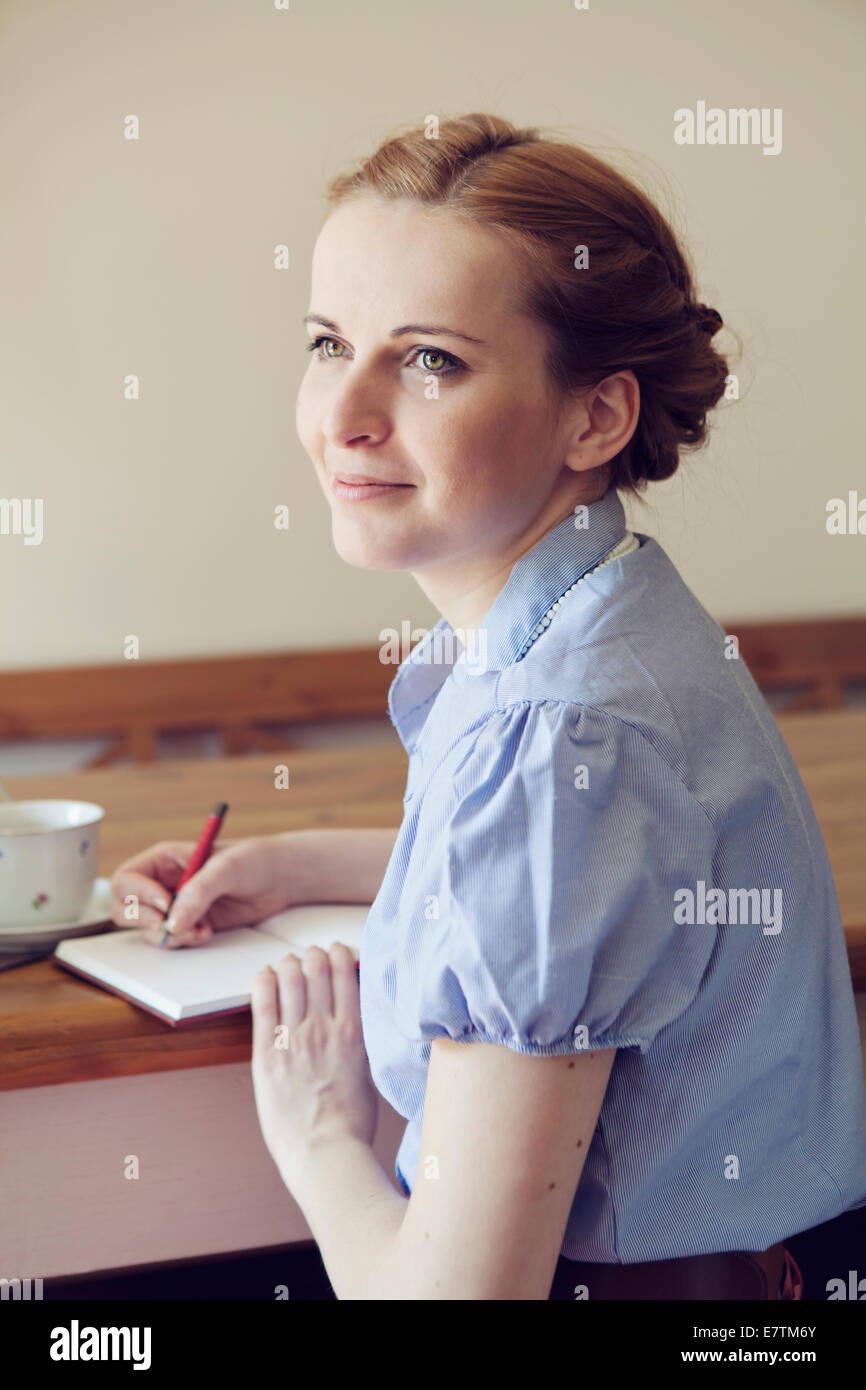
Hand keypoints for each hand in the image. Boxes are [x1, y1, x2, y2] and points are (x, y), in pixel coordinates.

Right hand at [108, 836, 295, 947]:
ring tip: (199, 929)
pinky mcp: (189, 924)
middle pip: (125, 907)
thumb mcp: (227, 868)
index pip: (126, 880)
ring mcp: (174, 906)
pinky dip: (182, 942)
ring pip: (145, 929)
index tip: (165, 903)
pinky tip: (206, 932)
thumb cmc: (254, 859)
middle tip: (171, 925)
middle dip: (145, 921)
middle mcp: (162, 883)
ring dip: (167, 936)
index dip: (138, 895)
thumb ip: (198, 892)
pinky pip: (169, 940)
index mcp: (163, 859)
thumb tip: (172, 922)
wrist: (281, 878)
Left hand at [250, 944, 378, 1183]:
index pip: (345, 974)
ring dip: (288, 964)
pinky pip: (263, 1004)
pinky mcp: (267, 1052)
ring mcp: (294, 1037)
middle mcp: (324, 1026)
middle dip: (312, 956)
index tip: (336, 951)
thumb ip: (359, 1044)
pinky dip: (264, 982)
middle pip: (316, 970)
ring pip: (289, 979)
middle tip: (309, 956)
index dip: (339, 955)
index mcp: (354, 1031)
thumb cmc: (351, 1124)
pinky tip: (265, 974)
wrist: (326, 1153)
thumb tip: (355, 1026)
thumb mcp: (369, 1073)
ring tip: (287, 964)